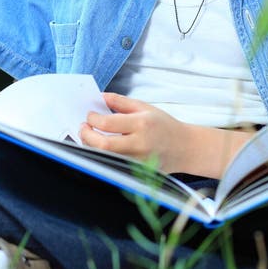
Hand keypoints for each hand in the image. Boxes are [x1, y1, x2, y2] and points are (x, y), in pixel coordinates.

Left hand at [79, 92, 253, 176]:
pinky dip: (102, 157)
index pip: (108, 123)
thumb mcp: (145, 107)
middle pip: (104, 145)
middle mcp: (139, 144)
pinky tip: (100, 148)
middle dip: (87, 136)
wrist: (185, 148)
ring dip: (92, 147)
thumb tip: (101, 96)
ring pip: (105, 158)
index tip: (89, 115)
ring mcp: (138, 161)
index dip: (93, 119)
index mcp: (142, 124)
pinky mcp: (136, 172)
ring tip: (89, 137)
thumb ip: (122, 102)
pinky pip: (113, 165)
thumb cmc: (164, 125)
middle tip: (83, 128)